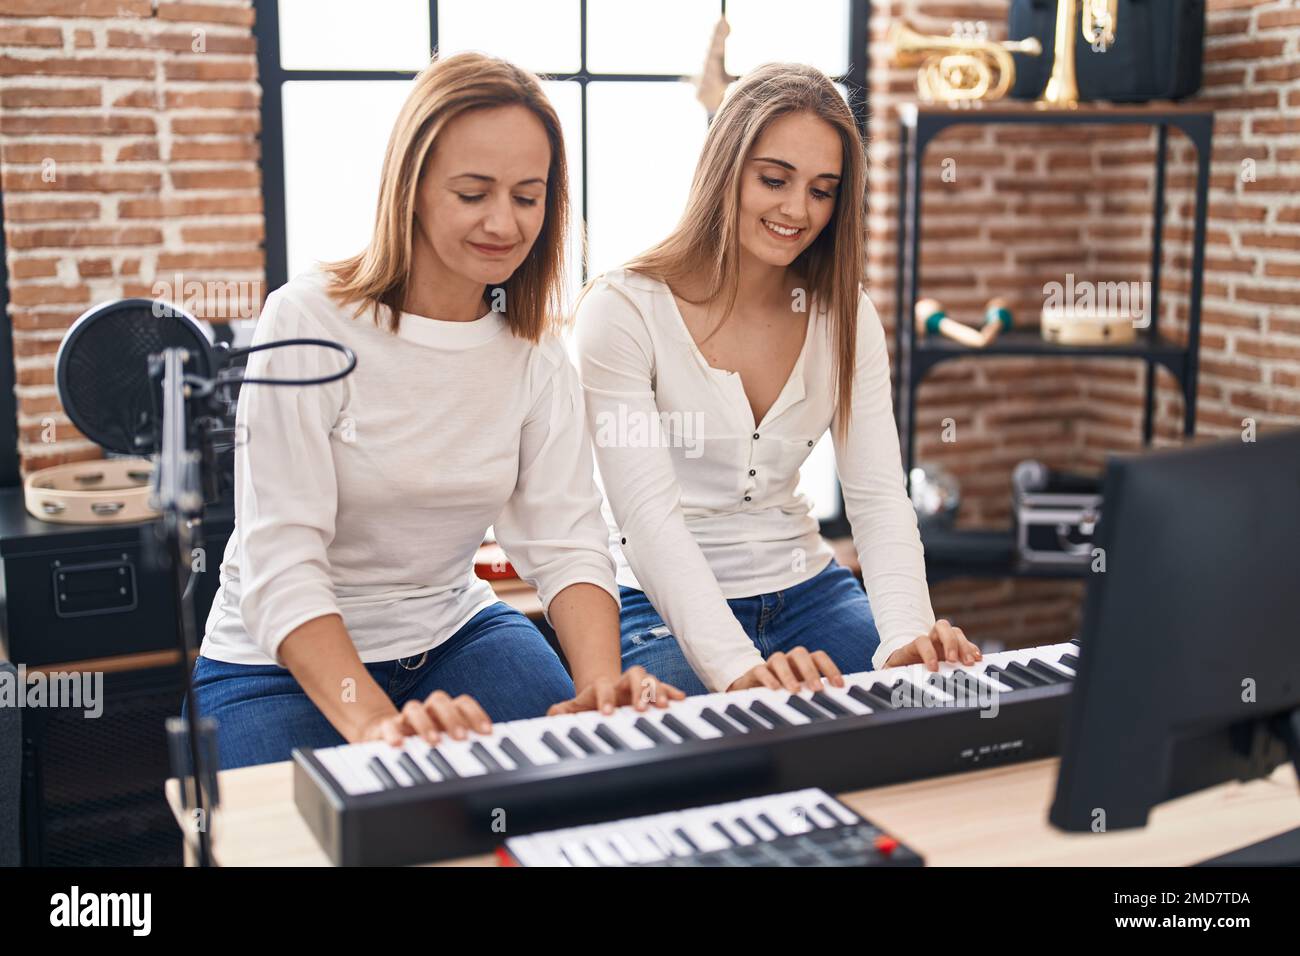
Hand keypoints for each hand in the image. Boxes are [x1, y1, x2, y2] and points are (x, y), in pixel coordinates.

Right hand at [356, 690, 491, 746]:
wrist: (387, 740)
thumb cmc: (424, 743)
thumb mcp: (447, 746)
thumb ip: (466, 747)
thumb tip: (494, 754)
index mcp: (445, 712)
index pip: (462, 703)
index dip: (476, 714)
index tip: (487, 733)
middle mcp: (427, 711)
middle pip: (440, 701)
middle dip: (453, 718)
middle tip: (461, 738)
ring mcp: (406, 719)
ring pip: (414, 708)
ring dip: (425, 724)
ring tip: (433, 742)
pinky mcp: (385, 729)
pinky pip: (387, 725)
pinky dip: (392, 733)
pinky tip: (398, 744)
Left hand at [547, 666, 685, 715]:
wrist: (606, 694)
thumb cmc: (592, 703)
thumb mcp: (576, 708)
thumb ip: (563, 711)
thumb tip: (551, 715)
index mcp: (603, 686)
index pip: (604, 687)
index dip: (605, 698)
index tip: (607, 714)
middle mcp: (623, 682)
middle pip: (633, 675)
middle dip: (638, 690)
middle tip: (641, 708)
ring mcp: (638, 685)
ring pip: (651, 679)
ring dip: (658, 691)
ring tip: (663, 706)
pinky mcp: (651, 691)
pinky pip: (664, 688)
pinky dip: (672, 692)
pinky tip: (681, 699)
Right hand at [727, 647, 844, 692]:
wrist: (753, 691)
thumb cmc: (784, 692)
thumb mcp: (802, 693)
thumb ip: (816, 694)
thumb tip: (836, 705)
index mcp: (803, 663)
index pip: (818, 657)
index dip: (831, 668)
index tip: (839, 685)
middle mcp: (788, 660)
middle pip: (800, 653)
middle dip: (810, 670)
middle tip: (817, 689)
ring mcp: (771, 665)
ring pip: (779, 658)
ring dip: (788, 674)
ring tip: (795, 690)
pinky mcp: (755, 672)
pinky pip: (761, 669)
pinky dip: (768, 678)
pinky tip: (775, 689)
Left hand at [884, 619, 980, 670]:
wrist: (904, 666)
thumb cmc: (898, 670)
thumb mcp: (891, 672)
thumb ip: (887, 674)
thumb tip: (879, 679)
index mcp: (913, 646)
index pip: (921, 640)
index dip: (928, 652)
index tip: (933, 668)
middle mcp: (929, 640)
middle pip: (941, 627)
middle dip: (950, 642)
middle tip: (954, 660)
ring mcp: (942, 643)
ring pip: (955, 632)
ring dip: (964, 645)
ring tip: (971, 662)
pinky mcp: (953, 649)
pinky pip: (965, 643)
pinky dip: (972, 649)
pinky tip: (978, 658)